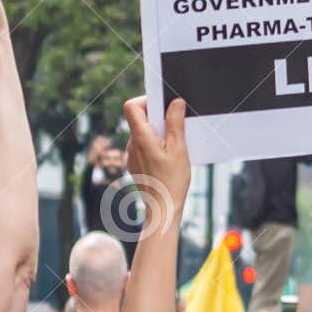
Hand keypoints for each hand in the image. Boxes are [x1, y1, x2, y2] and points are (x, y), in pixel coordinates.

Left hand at [123, 97, 190, 232]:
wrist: (162, 211)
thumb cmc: (171, 183)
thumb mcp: (179, 150)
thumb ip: (175, 124)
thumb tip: (175, 103)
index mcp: (141, 138)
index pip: (132, 107)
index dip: (146, 101)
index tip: (163, 106)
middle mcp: (132, 144)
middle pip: (139, 119)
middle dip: (158, 117)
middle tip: (176, 127)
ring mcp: (132, 155)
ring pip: (143, 133)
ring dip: (159, 132)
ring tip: (175, 146)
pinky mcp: (136, 164)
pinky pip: (144, 146)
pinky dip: (156, 145)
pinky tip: (170, 158)